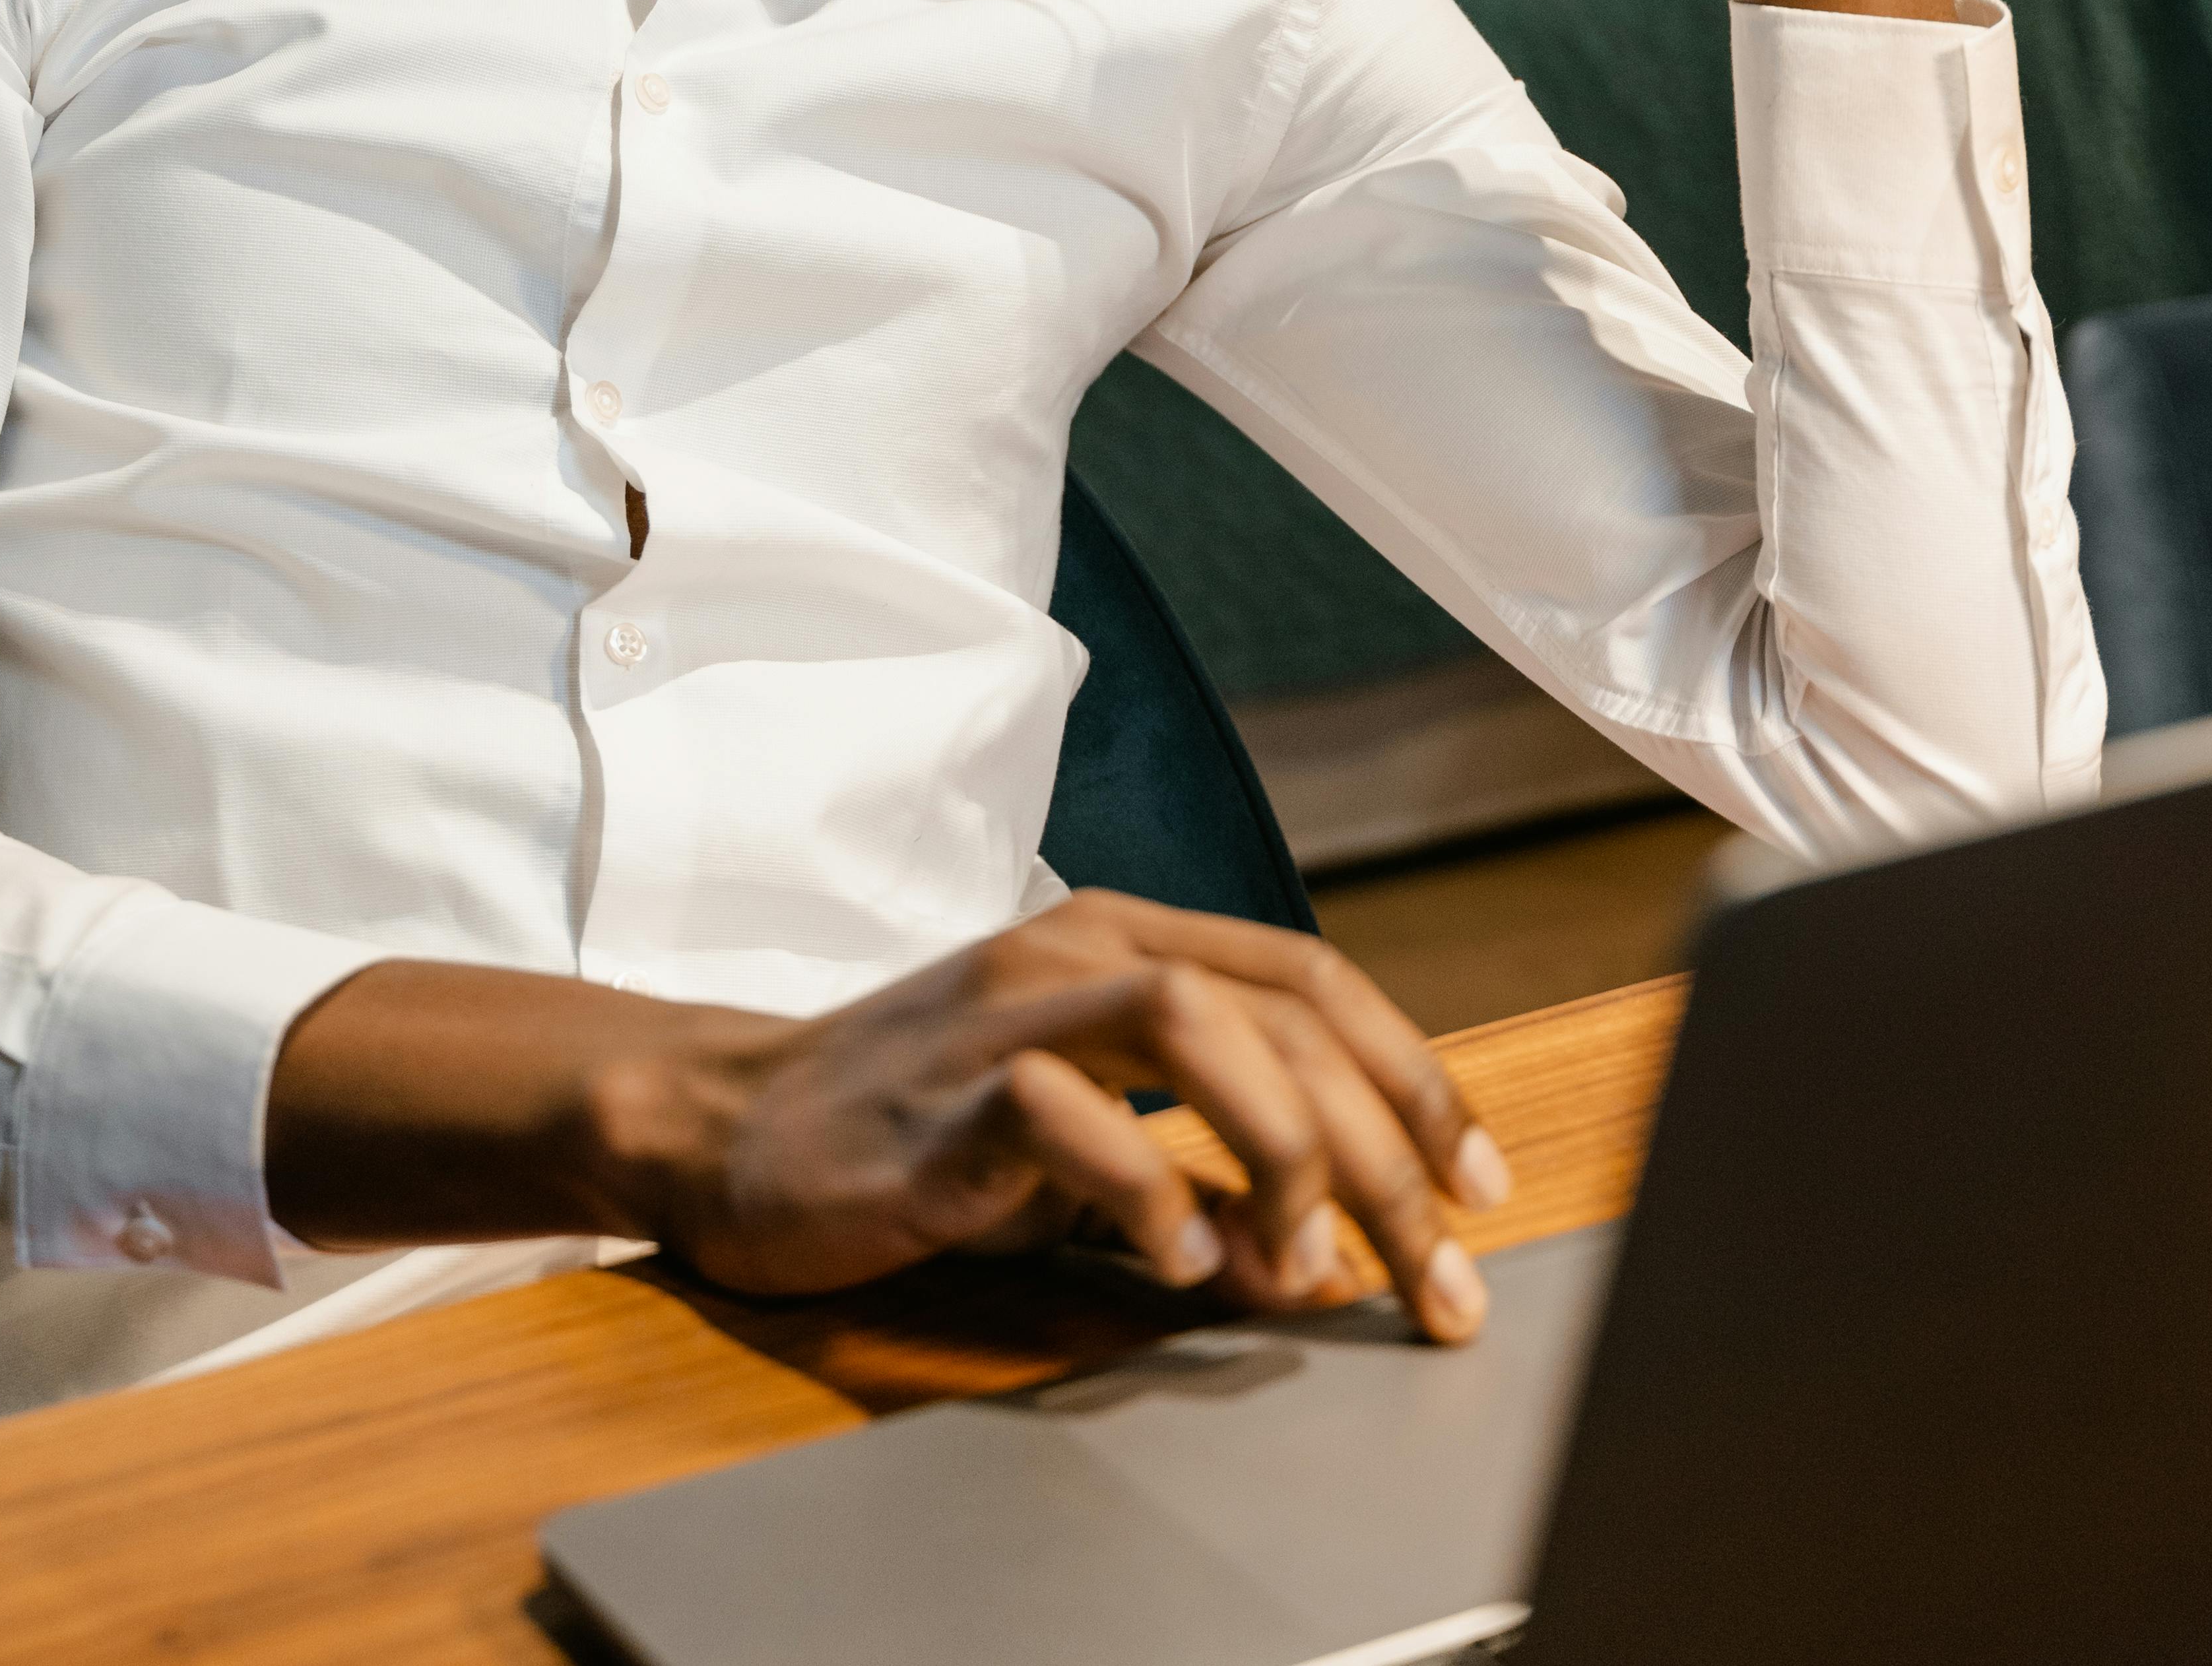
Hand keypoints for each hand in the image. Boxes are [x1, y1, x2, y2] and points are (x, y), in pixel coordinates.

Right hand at [615, 890, 1510, 1342]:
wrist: (731, 1125)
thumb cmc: (919, 1126)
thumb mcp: (1083, 1125)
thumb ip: (1197, 1156)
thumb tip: (1333, 1250)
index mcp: (1121, 936)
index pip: (1309, 979)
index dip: (1413, 1077)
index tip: (1479, 1187)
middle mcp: (1073, 948)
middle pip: (1277, 1013)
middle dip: (1384, 1151)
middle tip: (1436, 1275)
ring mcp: (1004, 1015)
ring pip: (1188, 1021)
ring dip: (1279, 1147)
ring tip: (1306, 1263)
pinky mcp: (940, 1103)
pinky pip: (1065, 1119)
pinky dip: (1143, 1191)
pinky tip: (1176, 1260)